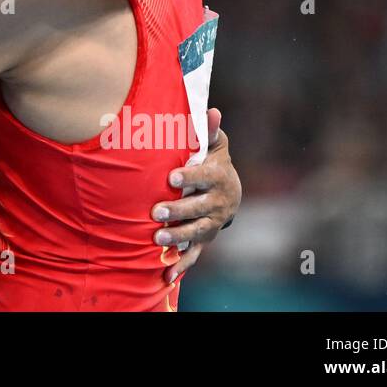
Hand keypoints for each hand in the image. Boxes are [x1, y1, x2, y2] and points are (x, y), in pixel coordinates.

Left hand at [153, 108, 241, 282]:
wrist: (230, 191)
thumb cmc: (212, 161)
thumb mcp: (214, 145)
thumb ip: (208, 131)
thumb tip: (212, 109)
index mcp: (218, 177)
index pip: (204, 177)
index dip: (189, 177)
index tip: (171, 177)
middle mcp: (218, 202)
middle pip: (199, 208)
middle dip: (179, 211)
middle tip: (157, 212)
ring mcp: (212, 222)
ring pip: (196, 232)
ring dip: (177, 237)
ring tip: (156, 239)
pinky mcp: (205, 238)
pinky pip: (194, 254)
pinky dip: (181, 266)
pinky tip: (165, 277)